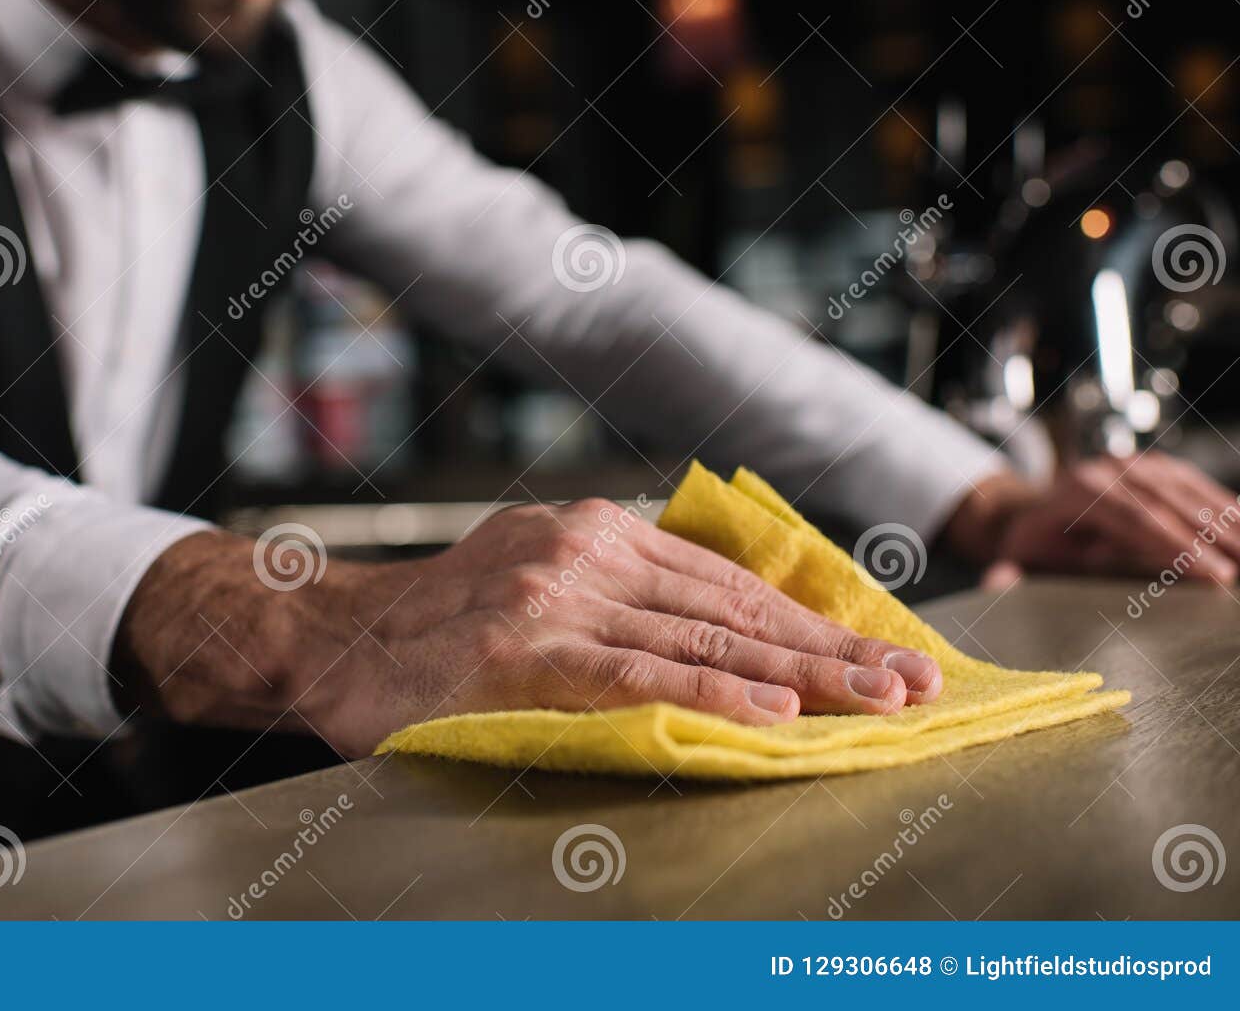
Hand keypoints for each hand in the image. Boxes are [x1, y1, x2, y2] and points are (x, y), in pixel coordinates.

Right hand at [113, 499, 943, 756]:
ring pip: (701, 640)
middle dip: (832, 649)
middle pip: (732, 608)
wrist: (331, 634)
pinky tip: (775, 714)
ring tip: (877, 701)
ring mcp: (556, 598)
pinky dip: (712, 695)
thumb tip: (717, 636)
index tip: (880, 650)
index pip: (727, 582)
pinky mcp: (527, 651)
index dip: (809, 620)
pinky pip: (637, 678)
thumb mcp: (534, 579)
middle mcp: (585, 551)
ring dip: (801, 675)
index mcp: (595, 531)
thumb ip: (617, 597)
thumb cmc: (438, 622)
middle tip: (915, 682)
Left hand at [943, 451, 1239, 586]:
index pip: (1134, 519)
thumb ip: (1012, 574)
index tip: (1210, 573)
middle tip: (1235, 573)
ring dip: (1222, 520)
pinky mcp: (1153, 465)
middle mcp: (1107, 468)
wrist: (1032, 511)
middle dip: (1207, 538)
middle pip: (1166, 503)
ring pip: (1186, 489)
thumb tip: (996, 585)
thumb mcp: (1022, 560)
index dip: (1174, 545)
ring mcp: (1133, 461)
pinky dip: (1220, 504)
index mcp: (1077, 490)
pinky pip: (1193, 484)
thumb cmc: (1035, 546)